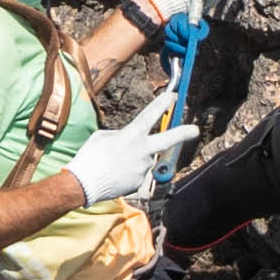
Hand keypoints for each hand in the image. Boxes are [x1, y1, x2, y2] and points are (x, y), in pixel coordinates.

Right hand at [62, 95, 192, 206]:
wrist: (83, 184)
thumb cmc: (90, 157)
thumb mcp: (103, 136)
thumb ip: (122, 135)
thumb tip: (130, 141)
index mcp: (131, 135)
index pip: (150, 115)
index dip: (163, 103)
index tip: (173, 95)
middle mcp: (142, 151)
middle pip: (168, 140)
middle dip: (184, 133)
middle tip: (195, 130)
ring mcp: (143, 168)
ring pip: (144, 159)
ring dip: (133, 159)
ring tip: (113, 164)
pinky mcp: (139, 182)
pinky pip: (137, 173)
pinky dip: (128, 172)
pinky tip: (114, 174)